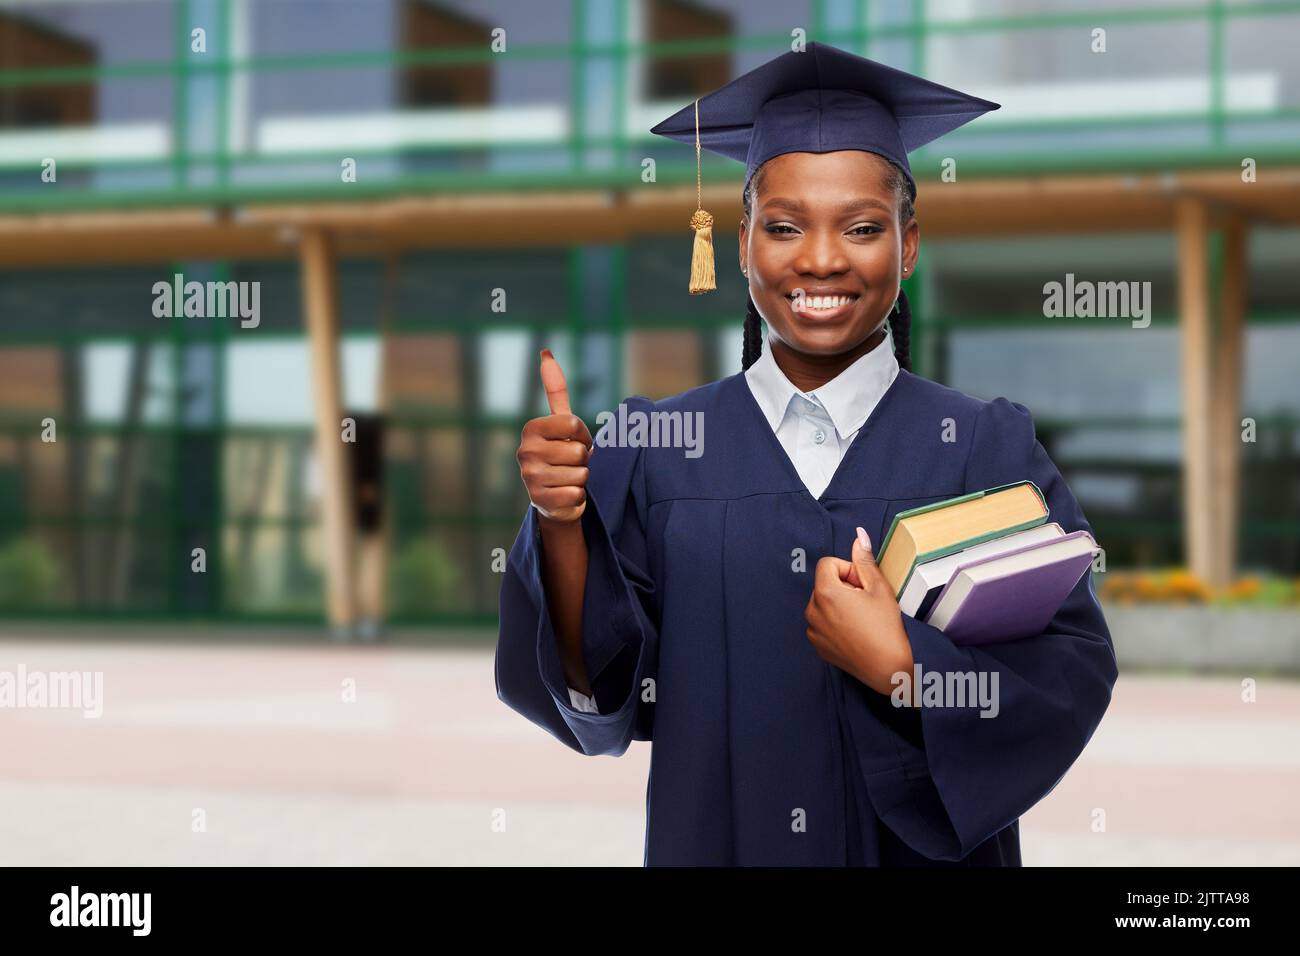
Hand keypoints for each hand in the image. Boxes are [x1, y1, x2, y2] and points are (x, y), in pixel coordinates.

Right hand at [517, 349, 592, 523]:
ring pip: (581, 472)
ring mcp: (530, 478)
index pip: (574, 424)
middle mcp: (524, 452)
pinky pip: (577, 493)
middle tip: (569, 464)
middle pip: (579, 450)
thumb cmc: (560, 455)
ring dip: (581, 478)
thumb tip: (546, 351)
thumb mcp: (558, 423)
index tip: (573, 442)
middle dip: (583, 459)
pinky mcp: (540, 501)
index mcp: (530, 429)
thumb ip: (554, 390)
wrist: (553, 498)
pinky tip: (564, 494)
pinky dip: (577, 496)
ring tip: (567, 479)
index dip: (583, 435)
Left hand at [804, 527, 914, 695]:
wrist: (887, 670)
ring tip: (862, 619)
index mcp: (825, 592)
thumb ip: (865, 560)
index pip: (828, 564)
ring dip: (840, 604)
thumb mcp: (879, 589)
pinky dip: (836, 622)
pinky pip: (822, 623)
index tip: (864, 586)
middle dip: (844, 587)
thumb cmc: (886, 629)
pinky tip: (856, 633)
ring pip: (824, 603)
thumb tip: (859, 535)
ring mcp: (813, 630)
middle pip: (825, 583)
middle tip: (867, 604)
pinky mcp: (817, 645)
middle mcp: (812, 610)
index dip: (849, 570)